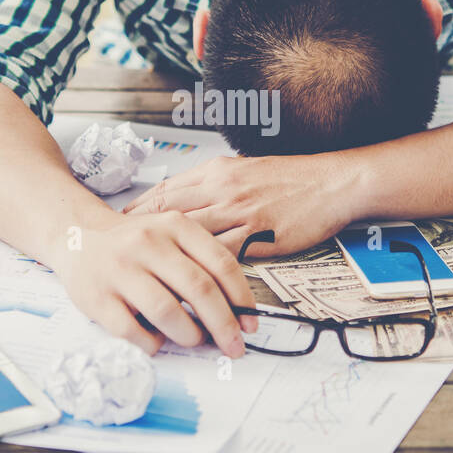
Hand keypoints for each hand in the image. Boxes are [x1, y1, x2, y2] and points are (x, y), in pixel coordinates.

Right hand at [51, 211, 257, 357]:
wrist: (77, 236)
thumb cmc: (135, 243)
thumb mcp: (171, 236)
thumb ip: (202, 263)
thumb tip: (236, 312)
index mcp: (174, 226)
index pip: (220, 263)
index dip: (242, 298)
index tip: (250, 324)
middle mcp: (148, 243)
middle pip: (199, 289)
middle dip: (223, 325)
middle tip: (233, 345)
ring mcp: (120, 270)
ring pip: (167, 312)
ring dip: (189, 334)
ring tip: (193, 338)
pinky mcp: (97, 297)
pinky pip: (133, 331)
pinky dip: (152, 343)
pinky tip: (157, 339)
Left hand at [122, 153, 353, 257]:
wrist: (332, 183)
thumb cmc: (293, 178)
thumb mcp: (246, 168)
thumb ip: (216, 183)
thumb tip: (189, 197)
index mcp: (218, 171)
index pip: (168, 190)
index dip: (141, 208)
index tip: (123, 222)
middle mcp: (223, 189)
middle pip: (170, 212)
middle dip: (141, 233)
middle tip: (121, 250)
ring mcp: (240, 213)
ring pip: (191, 237)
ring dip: (168, 256)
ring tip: (146, 272)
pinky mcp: (259, 235)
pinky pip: (223, 256)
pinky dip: (203, 271)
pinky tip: (188, 284)